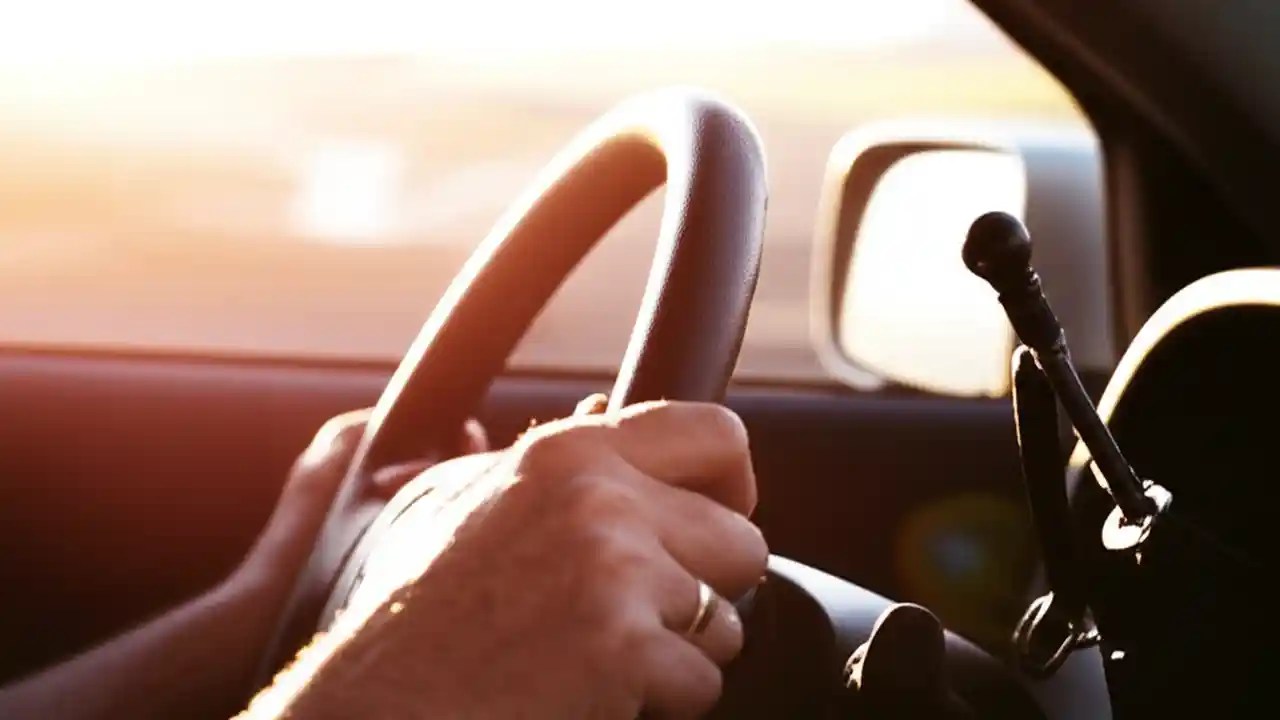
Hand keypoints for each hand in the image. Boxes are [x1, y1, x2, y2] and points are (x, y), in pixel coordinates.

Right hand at [267, 400, 766, 719]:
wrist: (377, 708)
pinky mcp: (626, 649)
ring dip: (678, 653)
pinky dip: (661, 703)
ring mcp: (617, 574)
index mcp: (567, 454)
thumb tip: (604, 413)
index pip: (715, 432)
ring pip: (727, 623)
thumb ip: (542, 459)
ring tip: (596, 657)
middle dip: (709, 589)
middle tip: (646, 614)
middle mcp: (600, 501)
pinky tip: (591, 693)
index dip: (734, 483)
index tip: (720, 515)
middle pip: (743, 540)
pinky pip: (703, 684)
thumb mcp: (460, 501)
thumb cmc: (411, 615)